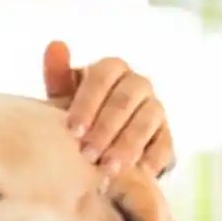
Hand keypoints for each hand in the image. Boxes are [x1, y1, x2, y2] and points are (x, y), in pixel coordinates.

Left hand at [43, 40, 175, 178]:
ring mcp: (155, 109)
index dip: (88, 102)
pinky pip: (165, 145)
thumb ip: (58, 76)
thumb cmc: (77, 115)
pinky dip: (152, 160)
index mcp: (112, 69)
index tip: (72, 130)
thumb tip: (55, 45)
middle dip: (106, 128)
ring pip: (147, 121)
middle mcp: (137, 84)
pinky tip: (138, 175)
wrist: (97, 143)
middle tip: (87, 154)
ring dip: (127, 146)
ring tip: (108, 169)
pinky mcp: (166, 135)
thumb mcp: (63, 98)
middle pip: (126, 99)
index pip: (104, 75)